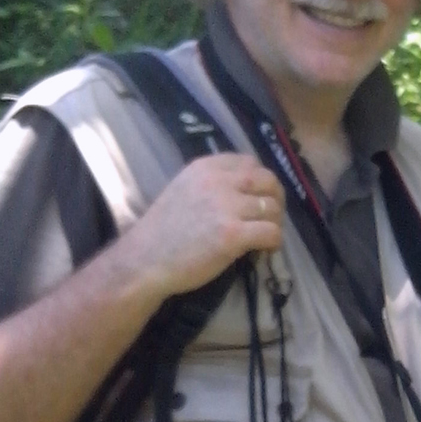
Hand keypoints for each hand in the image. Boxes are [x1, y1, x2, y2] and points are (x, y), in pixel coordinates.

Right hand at [127, 156, 284, 299]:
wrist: (144, 260)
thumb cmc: (163, 231)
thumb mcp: (184, 189)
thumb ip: (212, 183)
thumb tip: (247, 190)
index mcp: (205, 167)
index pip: (250, 162)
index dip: (261, 181)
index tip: (258, 198)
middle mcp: (218, 181)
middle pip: (268, 180)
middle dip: (275, 199)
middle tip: (270, 218)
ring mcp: (227, 207)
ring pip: (273, 208)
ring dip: (275, 223)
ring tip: (264, 237)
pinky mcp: (234, 234)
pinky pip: (272, 232)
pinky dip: (274, 242)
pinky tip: (265, 249)